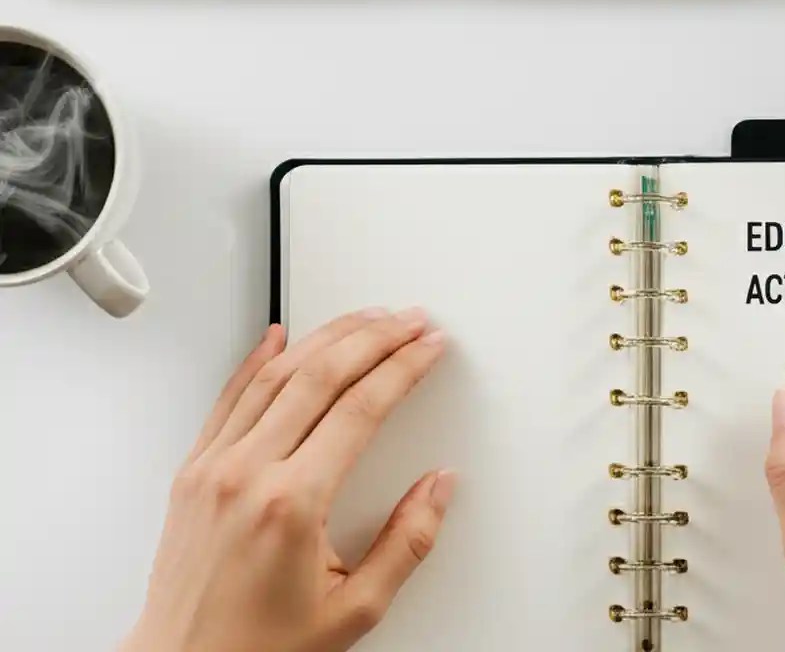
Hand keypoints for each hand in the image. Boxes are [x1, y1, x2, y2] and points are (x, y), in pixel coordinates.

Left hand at [122, 307, 452, 651]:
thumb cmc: (259, 647)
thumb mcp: (356, 609)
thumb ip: (407, 543)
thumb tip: (439, 488)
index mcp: (291, 504)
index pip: (360, 409)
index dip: (402, 369)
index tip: (428, 348)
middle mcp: (247, 474)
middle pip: (320, 376)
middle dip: (374, 337)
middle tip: (408, 320)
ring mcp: (213, 468)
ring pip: (274, 375)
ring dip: (326, 337)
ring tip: (364, 318)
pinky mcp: (192, 472)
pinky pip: (228, 397)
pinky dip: (257, 360)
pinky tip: (278, 337)